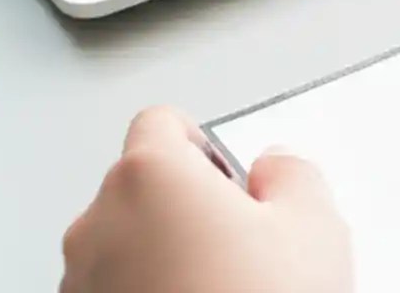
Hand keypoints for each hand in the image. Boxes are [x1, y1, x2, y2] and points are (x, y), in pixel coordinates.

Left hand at [61, 106, 352, 292]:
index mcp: (150, 175)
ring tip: (233, 289)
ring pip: (133, 244)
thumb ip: (293, 172)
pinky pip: (122, 289)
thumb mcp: (315, 223)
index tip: (241, 179)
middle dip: (195, 207)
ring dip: (172, 257)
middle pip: (147, 185)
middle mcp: (100, 222)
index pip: (165, 123)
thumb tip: (277, 168)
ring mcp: (85, 280)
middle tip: (251, 243)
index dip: (210, 146)